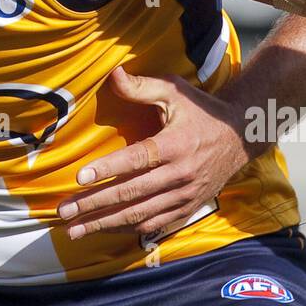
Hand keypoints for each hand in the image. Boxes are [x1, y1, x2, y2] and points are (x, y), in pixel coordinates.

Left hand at [57, 66, 250, 240]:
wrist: (240, 137)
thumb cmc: (202, 110)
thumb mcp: (175, 91)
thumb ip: (142, 87)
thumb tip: (113, 74)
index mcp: (174, 145)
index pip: (135, 160)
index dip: (107, 169)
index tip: (80, 178)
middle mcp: (179, 174)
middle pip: (131, 193)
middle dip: (95, 204)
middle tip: (65, 211)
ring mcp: (184, 195)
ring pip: (140, 214)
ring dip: (105, 224)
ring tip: (75, 230)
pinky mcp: (187, 208)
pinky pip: (155, 223)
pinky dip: (129, 229)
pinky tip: (105, 230)